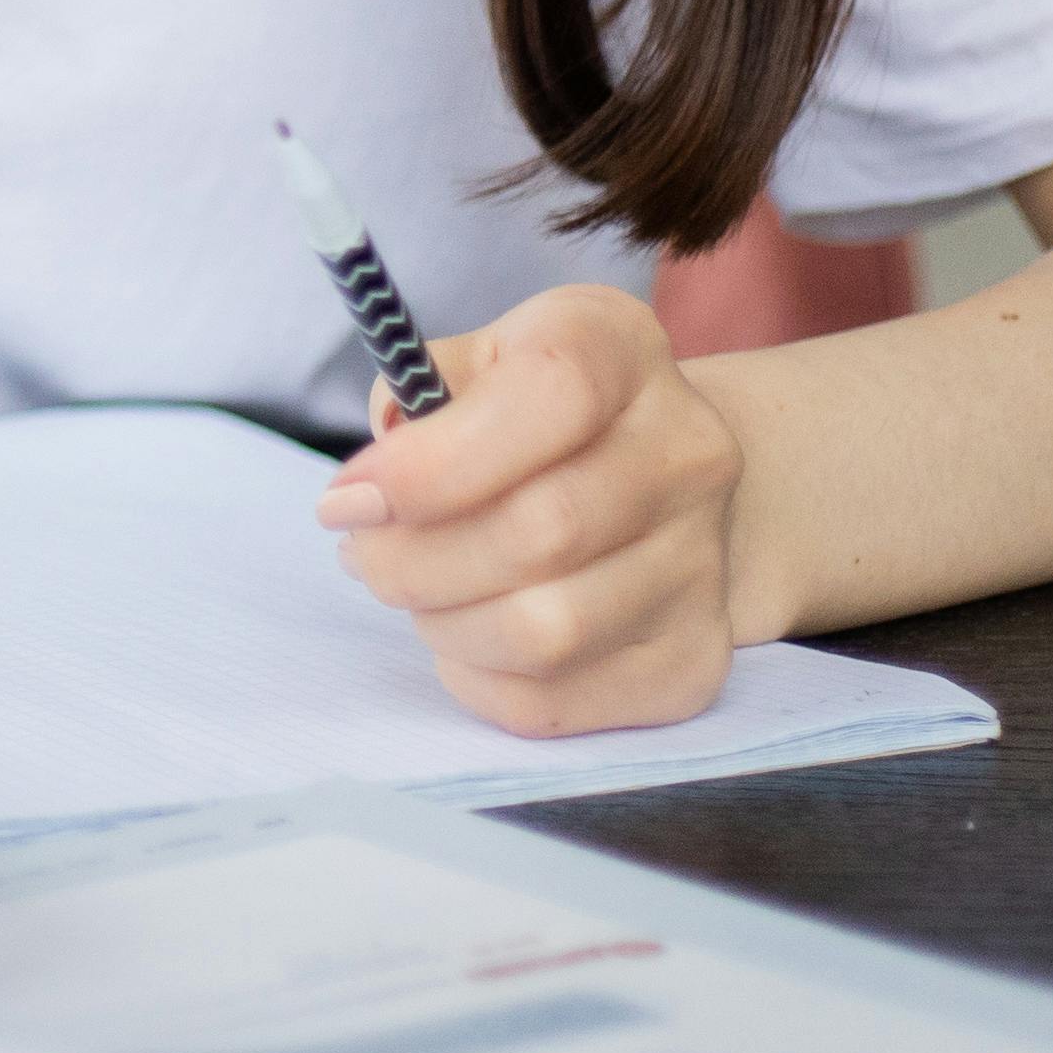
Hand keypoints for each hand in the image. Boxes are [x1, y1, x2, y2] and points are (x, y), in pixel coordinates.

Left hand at [318, 278, 749, 734]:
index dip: (431, 462)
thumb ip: (413, 398)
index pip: (547, 397)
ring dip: (442, 621)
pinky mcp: (690, 663)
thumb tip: (369, 486)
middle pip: (541, 531)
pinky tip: (464, 632)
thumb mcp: (477, 362)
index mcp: (620, 350)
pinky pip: (550, 702)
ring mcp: (702, 566)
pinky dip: (475, 676)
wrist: (658, 483)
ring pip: (544, 632)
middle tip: (363, 553)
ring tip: (416, 591)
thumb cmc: (534, 416)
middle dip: (413, 558)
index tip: (349, 498)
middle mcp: (686, 453)